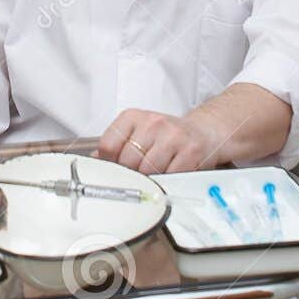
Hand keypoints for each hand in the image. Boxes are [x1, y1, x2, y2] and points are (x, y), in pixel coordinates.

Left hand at [96, 108, 223, 174]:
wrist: (203, 132)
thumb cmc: (167, 135)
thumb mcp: (138, 132)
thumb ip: (116, 145)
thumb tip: (96, 161)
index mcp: (134, 117)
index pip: (108, 145)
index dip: (108, 163)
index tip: (114, 169)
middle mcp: (153, 123)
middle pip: (127, 161)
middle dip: (130, 174)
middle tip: (138, 175)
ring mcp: (173, 136)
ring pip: (147, 171)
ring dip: (148, 179)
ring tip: (154, 173)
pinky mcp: (190, 152)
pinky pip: (168, 177)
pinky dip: (166, 182)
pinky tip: (169, 174)